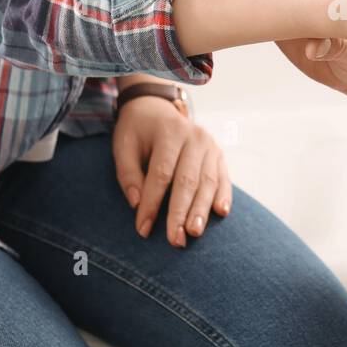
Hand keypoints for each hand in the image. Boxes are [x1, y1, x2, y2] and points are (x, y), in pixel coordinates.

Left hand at [112, 86, 231, 246]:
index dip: (152, 203)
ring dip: (201, 210)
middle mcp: (194, 137)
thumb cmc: (137, 132)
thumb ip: (128, 174)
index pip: (161, 174)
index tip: (142, 229)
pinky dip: (223, 196)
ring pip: (208, 182)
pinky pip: (223, 178)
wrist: (156, 107)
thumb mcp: (123, 146)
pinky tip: (221, 213)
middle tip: (175, 239)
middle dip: (181, 212)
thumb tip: (136, 204)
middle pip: (188, 180)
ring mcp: (210, 145)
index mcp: (169, 132)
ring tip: (194, 233)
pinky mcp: (219, 154)